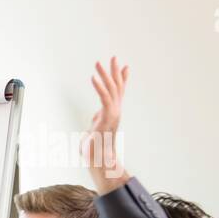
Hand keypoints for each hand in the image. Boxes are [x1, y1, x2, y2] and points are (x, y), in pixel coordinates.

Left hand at [80, 56, 129, 190]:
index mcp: (112, 113)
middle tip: (113, 57)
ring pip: (111, 90)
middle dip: (114, 71)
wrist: (98, 161)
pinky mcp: (107, 118)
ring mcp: (113, 114)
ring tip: (98, 63)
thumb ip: (97, 120)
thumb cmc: (94, 149)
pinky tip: (94, 78)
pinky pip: (104, 98)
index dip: (121, 78)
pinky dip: (99, 87)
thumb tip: (97, 116)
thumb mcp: (95, 129)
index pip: (118, 92)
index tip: (124, 66)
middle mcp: (115, 111)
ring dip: (104, 75)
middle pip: (117, 87)